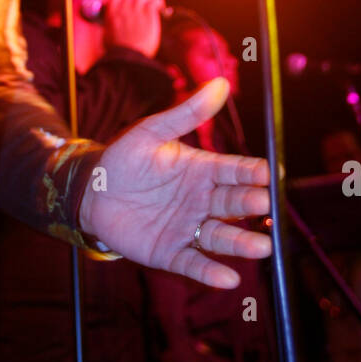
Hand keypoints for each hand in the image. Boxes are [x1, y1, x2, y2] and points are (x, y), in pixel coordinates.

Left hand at [79, 77, 271, 287]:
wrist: (91, 192)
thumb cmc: (125, 159)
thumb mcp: (152, 132)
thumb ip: (186, 113)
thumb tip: (221, 83)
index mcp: (202, 170)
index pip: (234, 170)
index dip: (252, 172)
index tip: (269, 172)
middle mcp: (201, 200)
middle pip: (233, 204)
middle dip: (250, 204)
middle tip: (264, 204)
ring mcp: (188, 228)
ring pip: (221, 237)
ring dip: (241, 243)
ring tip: (262, 247)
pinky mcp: (169, 252)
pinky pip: (193, 263)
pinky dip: (210, 272)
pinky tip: (228, 278)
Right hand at [104, 0, 164, 57]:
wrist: (129, 59)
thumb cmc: (118, 53)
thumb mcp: (108, 38)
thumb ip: (110, 27)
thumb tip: (111, 24)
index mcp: (111, 15)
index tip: (126, 1)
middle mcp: (123, 10)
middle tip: (140, 4)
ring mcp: (136, 11)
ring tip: (152, 3)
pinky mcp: (148, 15)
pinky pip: (154, 1)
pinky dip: (157, 1)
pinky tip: (160, 5)